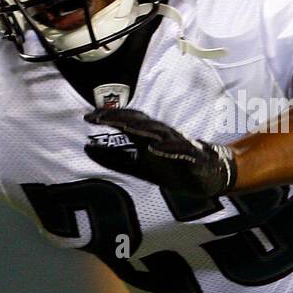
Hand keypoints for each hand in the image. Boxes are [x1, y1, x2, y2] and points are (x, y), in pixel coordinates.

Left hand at [83, 107, 236, 197]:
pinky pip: (181, 150)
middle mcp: (161, 135)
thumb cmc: (169, 165)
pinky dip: (168, 148)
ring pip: (158, 132)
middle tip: (100, 117)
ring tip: (124, 125)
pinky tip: (156, 148)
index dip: (108, 117)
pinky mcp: (193, 157)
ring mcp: (177, 144)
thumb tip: (87, 148)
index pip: (126, 121)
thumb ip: (114, 159)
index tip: (87, 117)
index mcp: (147, 135)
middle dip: (120, 118)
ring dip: (141, 128)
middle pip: (139, 122)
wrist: (205, 175)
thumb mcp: (137, 166)